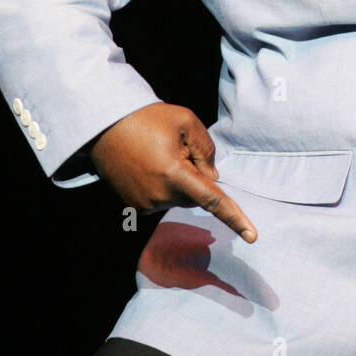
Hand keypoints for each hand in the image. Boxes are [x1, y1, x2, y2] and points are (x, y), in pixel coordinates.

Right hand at [88, 103, 257, 241]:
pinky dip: (162, 186)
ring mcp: (145, 204)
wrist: (104, 125)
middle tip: (173, 148)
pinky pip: (161, 200)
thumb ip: (207, 149)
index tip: (252, 236)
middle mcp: (159, 195)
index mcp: (174, 174)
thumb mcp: (186, 121)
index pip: (212, 199)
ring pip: (178, 197)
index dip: (235, 218)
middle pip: (195, 195)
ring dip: (177, 180)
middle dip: (194, 175)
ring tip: (156, 154)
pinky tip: (147, 166)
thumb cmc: (147, 119)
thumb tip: (212, 177)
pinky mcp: (134, 206)